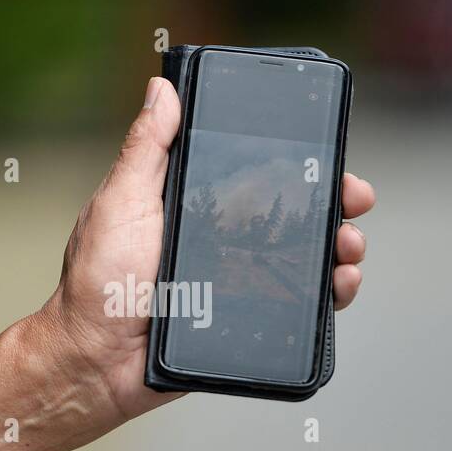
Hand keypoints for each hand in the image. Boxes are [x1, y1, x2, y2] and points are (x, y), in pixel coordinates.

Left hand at [35, 75, 375, 425]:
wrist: (98, 361)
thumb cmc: (98, 280)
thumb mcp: (121, 201)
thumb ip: (146, 147)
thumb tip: (162, 89)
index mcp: (189, 201)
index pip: (250, 171)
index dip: (291, 160)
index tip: (324, 150)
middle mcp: (217, 235)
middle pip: (290, 211)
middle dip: (332, 200)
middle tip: (353, 198)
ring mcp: (235, 276)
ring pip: (304, 254)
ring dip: (339, 243)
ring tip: (348, 244)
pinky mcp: (247, 315)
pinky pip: (300, 301)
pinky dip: (331, 291)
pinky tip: (340, 283)